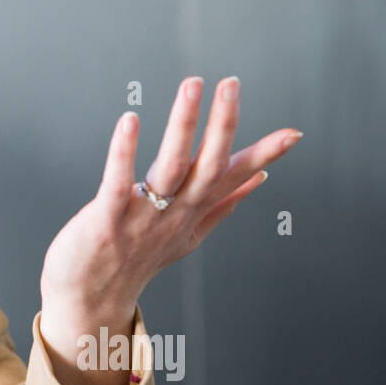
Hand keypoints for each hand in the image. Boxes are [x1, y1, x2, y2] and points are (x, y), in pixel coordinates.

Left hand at [38, 76, 302, 384]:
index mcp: (193, 212)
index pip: (234, 178)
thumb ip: (221, 205)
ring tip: (193, 87)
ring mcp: (143, 216)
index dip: (264, 156)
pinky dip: (125, 151)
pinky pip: (119, 181)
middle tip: (232, 84)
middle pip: (207, 165)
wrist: (90, 300)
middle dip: (222, 124)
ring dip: (183, 126)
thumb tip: (258, 179)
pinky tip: (130, 120)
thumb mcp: (187, 235)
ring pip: (171, 167)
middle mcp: (174, 212)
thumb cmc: (135, 260)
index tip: (295, 133)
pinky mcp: (107, 218)